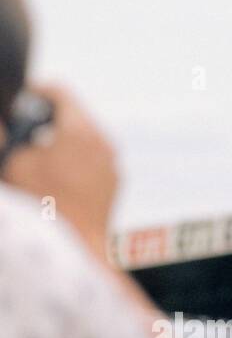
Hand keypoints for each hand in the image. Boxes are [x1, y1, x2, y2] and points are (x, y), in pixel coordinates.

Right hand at [0, 84, 117, 264]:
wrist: (76, 246)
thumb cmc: (44, 204)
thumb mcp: (15, 162)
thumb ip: (11, 137)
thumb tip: (10, 129)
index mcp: (81, 131)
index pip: (60, 93)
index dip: (37, 91)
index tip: (23, 98)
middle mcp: (104, 143)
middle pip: (74, 115)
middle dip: (48, 117)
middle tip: (26, 125)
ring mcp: (113, 164)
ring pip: (85, 138)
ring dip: (62, 139)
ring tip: (39, 152)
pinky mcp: (115, 183)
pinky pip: (94, 159)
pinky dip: (75, 158)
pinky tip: (56, 172)